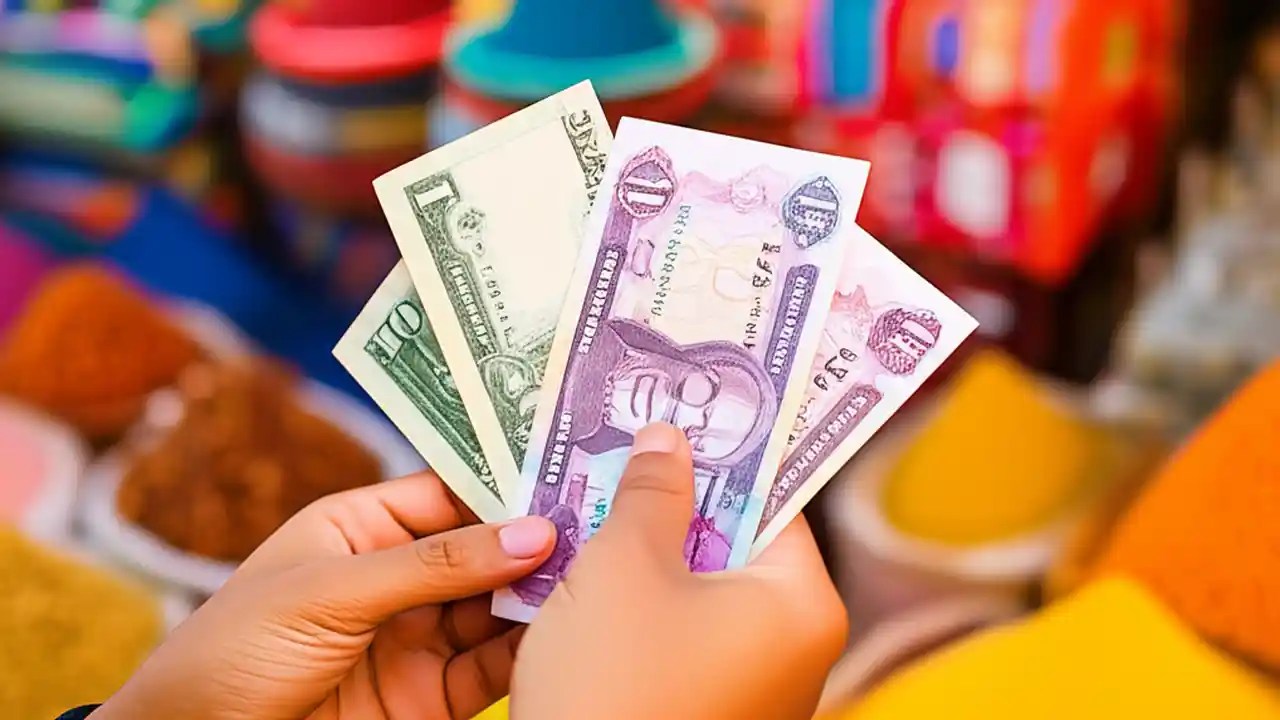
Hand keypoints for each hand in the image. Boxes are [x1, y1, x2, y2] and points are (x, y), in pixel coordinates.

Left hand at [95, 473, 554, 719]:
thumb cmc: (235, 649)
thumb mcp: (331, 591)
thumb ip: (435, 564)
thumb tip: (533, 533)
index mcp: (362, 528)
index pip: (450, 493)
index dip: (506, 483)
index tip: (571, 471)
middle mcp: (398, 577)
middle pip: (484, 550)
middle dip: (537, 539)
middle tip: (601, 523)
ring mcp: (417, 637)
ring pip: (498, 607)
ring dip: (541, 595)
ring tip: (594, 575)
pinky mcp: (431, 696)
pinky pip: (492, 667)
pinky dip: (528, 651)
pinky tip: (562, 633)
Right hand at [512, 423, 848, 718]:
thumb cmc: (616, 690)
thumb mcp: (623, 568)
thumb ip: (650, 492)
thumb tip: (667, 439)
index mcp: (801, 601)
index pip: (771, 496)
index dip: (718, 450)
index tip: (678, 410)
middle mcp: (797, 644)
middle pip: (736, 539)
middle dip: (673, 499)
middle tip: (621, 454)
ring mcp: (756, 683)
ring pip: (703, 586)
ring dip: (650, 549)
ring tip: (594, 510)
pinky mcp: (712, 708)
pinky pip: (684, 631)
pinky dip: (644, 602)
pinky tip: (592, 579)